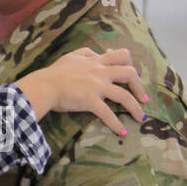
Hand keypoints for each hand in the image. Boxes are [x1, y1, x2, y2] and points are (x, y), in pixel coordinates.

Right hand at [17, 48, 148, 137]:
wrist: (43, 86)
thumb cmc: (54, 73)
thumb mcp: (71, 56)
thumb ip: (85, 53)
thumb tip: (95, 53)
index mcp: (96, 61)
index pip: (122, 55)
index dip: (132, 64)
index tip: (133, 76)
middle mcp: (100, 72)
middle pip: (130, 73)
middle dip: (139, 86)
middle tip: (143, 98)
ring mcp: (96, 87)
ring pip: (124, 95)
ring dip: (135, 107)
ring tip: (140, 117)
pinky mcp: (90, 101)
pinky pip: (108, 114)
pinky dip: (117, 124)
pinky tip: (123, 132)